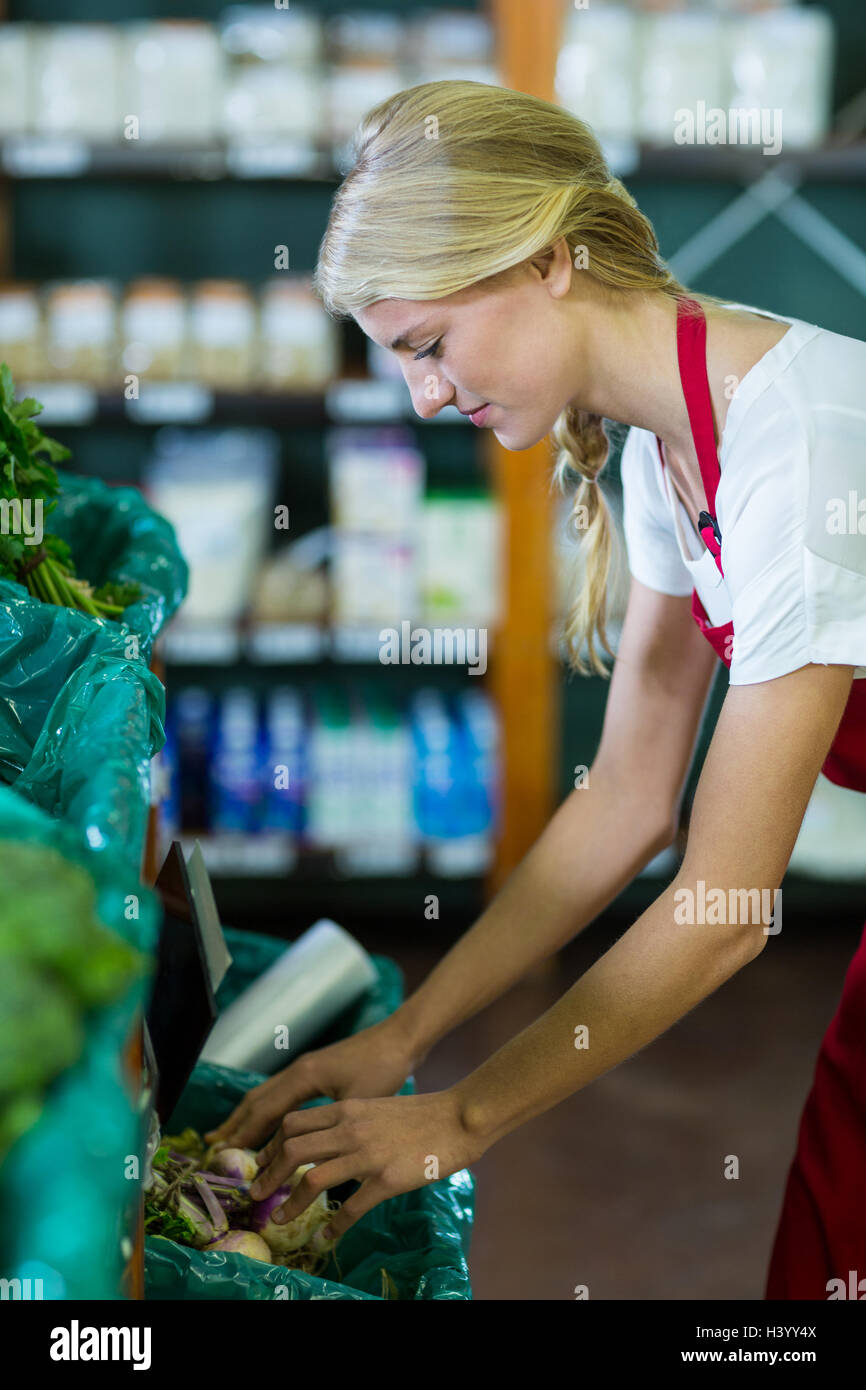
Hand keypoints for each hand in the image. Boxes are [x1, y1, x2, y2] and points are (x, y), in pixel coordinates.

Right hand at [203, 1016, 420, 1149]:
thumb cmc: (382, 1068)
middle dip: (236, 1123)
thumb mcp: (358, 1104)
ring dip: (249, 1115)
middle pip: (257, 1099)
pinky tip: (270, 1122)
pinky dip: (268, 1108)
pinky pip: (282, 1091)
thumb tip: (317, 1169)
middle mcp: (298, 1069)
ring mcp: (306, 1067)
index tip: (225, 1154)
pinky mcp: (316, 1068)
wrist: (400, 1038)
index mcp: (303, 1077)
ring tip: (232, 1135)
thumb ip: (334, 1132)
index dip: (244, 1135)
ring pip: (267, 1093)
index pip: (265, 1111)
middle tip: (214, 1145)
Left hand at [247, 1089, 478, 1239]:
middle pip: (292, 1150)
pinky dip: (333, 1225)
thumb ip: (350, 1121)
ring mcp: (367, 1154)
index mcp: (347, 1109)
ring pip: (312, 1179)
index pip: (293, 1123)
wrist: (458, 1116)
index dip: (271, 1146)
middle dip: (268, 1176)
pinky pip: (350, 1207)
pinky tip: (327, 1236)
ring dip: (290, 1204)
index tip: (262, 1165)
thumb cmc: (422, 1113)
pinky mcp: (386, 1178)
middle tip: (257, 1195)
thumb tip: (328, 1141)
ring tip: (280, 1219)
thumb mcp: (376, 1107)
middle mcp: (350, 1128)